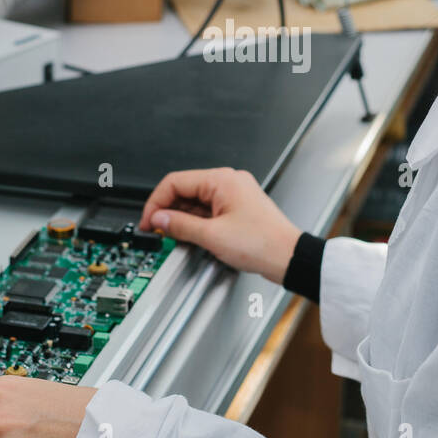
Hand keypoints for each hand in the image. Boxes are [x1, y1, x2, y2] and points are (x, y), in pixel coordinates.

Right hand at [138, 167, 301, 283]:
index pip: (175, 181)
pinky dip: (196, 222)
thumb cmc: (263, 243)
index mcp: (222, 180)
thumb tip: (159, 219)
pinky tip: (190, 235)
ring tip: (173, 236)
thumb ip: (180, 225)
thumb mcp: (212, 236)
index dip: (156, 202)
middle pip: (185, 190)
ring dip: (182, 218)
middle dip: (168, 210)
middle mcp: (228, 182)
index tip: (149, 221)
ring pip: (195, 201)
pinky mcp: (237, 208)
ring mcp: (234, 194)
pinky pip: (208, 209)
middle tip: (156, 230)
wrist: (289, 257)